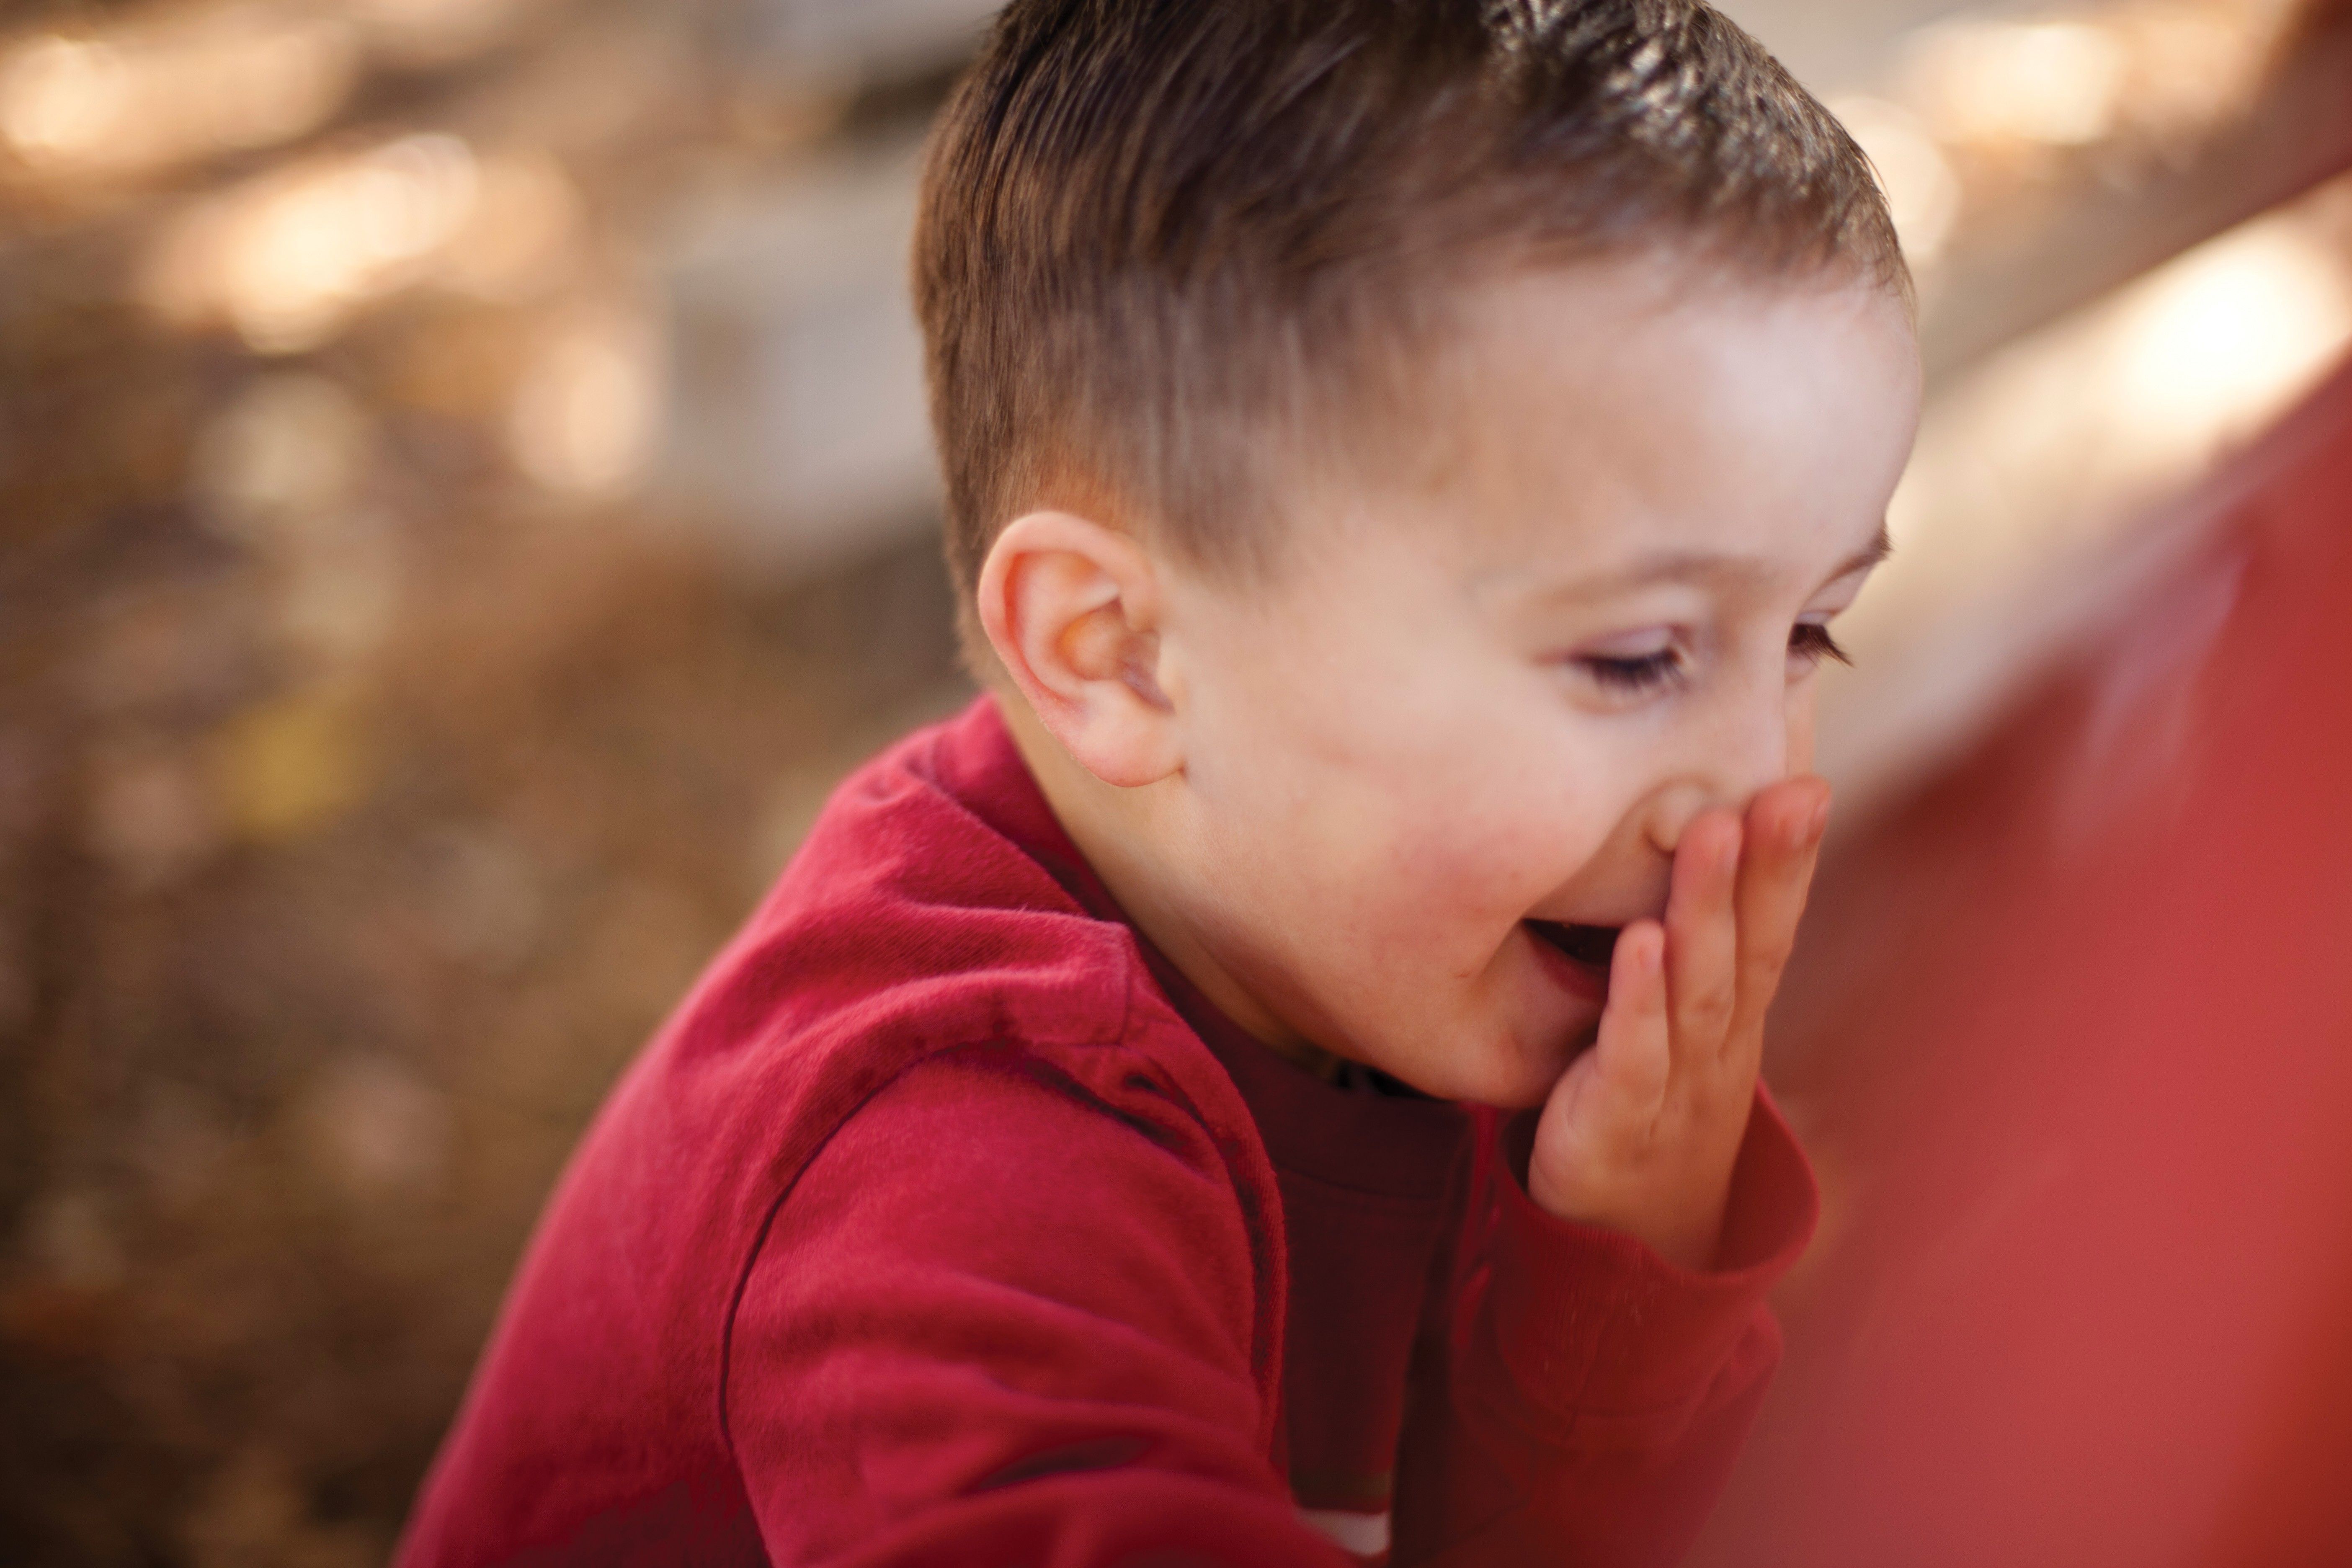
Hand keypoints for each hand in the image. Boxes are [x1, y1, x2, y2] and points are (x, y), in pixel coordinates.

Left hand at [1526, 777, 1829, 1269]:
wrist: (1623, 1236)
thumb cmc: (1649, 1099)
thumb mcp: (1684, 1019)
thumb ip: (1704, 939)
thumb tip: (1713, 829)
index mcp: (1735, 1012)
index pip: (1771, 924)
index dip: (1791, 856)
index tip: (1807, 780)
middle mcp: (1719, 1042)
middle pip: (1749, 946)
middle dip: (1765, 864)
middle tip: (1782, 789)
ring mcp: (1674, 1083)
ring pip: (1697, 991)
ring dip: (1706, 911)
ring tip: (1711, 835)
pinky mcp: (1616, 1119)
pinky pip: (1631, 1056)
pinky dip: (1637, 1002)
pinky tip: (1638, 947)